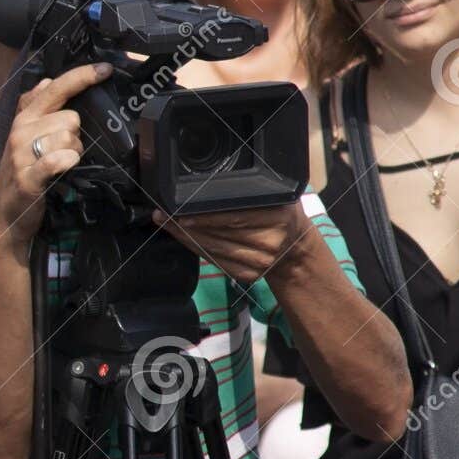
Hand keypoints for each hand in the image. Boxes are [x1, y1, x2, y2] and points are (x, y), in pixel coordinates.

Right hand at [0, 62, 113, 251]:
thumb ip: (34, 106)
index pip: (55, 88)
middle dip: (76, 135)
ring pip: (69, 138)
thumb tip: (48, 80)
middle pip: (70, 117)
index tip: (105, 69)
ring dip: (73, 153)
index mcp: (23, 117)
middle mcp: (20, 130)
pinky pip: (58, 159)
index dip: (82, 76)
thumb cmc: (20, 173)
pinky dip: (67, 163)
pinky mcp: (28, 177)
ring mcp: (21, 153)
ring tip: (61, 165)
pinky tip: (64, 169)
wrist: (3, 215)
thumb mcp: (23, 136)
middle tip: (65, 151)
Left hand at [152, 202, 311, 284]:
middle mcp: (271, 241)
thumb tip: (211, 182)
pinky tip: (182, 238)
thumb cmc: (279, 214)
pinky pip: (214, 260)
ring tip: (167, 223)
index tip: (179, 211)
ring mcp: (260, 262)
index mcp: (279, 216)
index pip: (234, 216)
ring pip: (213, 248)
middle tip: (163, 214)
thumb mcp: (275, 195)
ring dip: (185, 237)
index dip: (204, 215)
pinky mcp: (248, 275)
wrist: (295, 248)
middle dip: (186, 224)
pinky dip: (196, 248)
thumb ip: (252, 190)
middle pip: (219, 233)